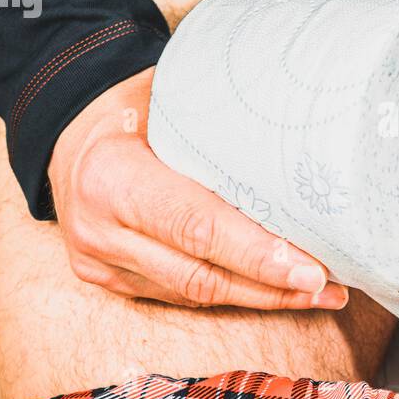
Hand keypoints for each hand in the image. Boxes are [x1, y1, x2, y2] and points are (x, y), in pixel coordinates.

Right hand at [47, 66, 348, 309]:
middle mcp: (99, 230)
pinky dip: (230, 292)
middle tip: (329, 288)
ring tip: (317, 293)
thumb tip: (312, 152)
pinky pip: (181, 294)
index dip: (258, 255)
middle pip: (200, 274)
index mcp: (112, 177)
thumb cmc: (135, 107)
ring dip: (260, 297)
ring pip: (194, 294)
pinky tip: (273, 289)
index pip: (197, 227)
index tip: (311, 269)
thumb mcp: (174, 101)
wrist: (69, 129)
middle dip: (271, 287)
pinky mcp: (109, 281)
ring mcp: (100, 262)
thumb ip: (225, 132)